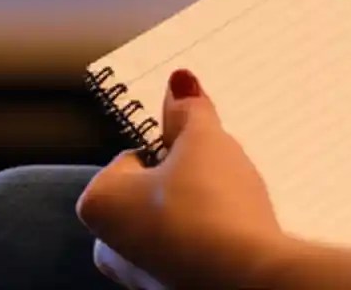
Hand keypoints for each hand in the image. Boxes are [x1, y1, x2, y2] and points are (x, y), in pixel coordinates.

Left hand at [76, 69, 288, 288]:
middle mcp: (110, 248)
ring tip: (233, 213)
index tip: (195, 156)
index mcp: (98, 204)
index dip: (170, 152)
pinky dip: (213, 249)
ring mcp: (142, 279)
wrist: (252, 283)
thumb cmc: (214, 211)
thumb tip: (180, 82)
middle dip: (181, 188)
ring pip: (173, 230)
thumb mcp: (204, 143)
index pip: (132, 159)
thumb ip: (189, 111)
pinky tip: (239, 242)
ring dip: (199, 219)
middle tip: (217, 184)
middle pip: (150, 197)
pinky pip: (194, 260)